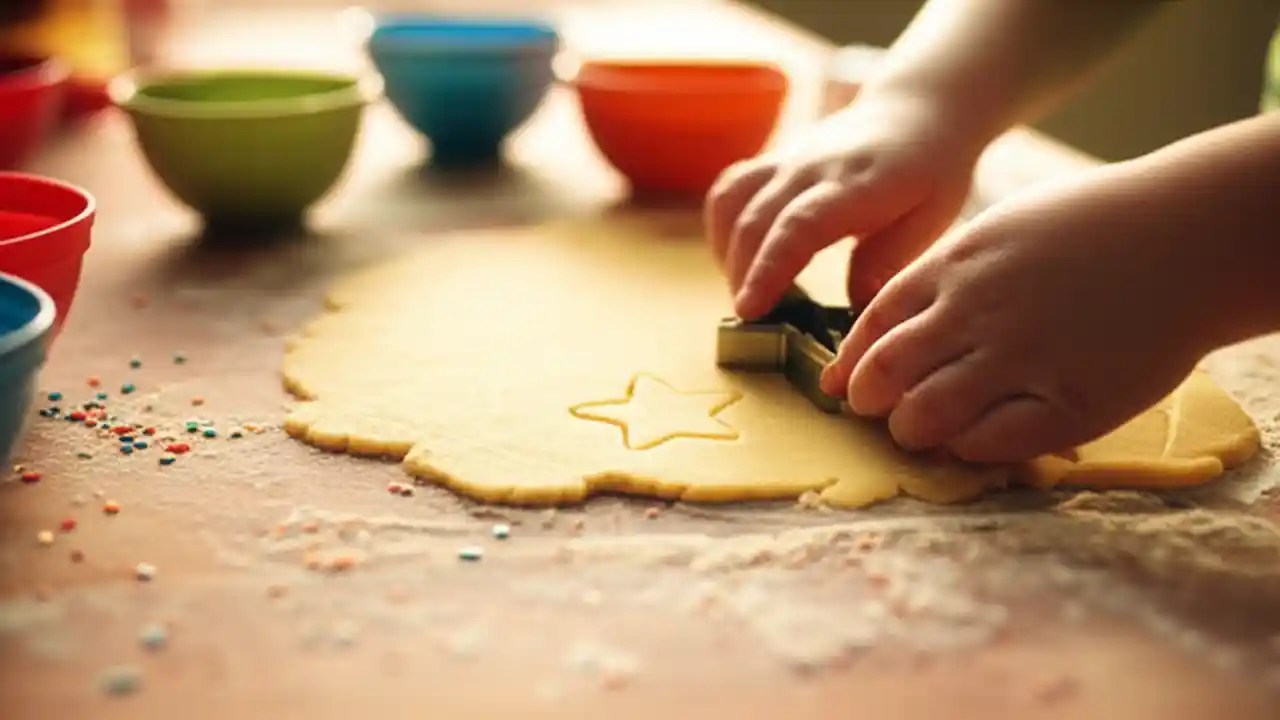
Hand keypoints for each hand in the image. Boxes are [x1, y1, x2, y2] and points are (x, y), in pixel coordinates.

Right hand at [705, 90, 982, 318]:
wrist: (916, 107)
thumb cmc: (931, 168)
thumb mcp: (931, 216)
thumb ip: (889, 259)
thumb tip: (857, 307)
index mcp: (856, 185)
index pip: (798, 226)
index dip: (769, 269)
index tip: (750, 309)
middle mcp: (811, 168)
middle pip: (756, 221)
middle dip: (743, 275)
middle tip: (751, 320)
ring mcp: (786, 160)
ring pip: (732, 202)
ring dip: (728, 253)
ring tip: (746, 290)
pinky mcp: (772, 160)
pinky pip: (729, 189)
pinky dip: (721, 227)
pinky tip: (737, 257)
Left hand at [819, 163, 1223, 462]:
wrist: (1185, 237)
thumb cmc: (1088, 228)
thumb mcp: (998, 230)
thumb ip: (940, 276)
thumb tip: (884, 326)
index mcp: (955, 268)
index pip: (872, 328)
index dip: (851, 364)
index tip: (846, 384)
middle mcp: (977, 314)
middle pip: (886, 376)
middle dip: (869, 401)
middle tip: (878, 411)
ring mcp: (1023, 359)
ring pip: (927, 417)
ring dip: (912, 430)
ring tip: (922, 428)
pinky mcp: (1069, 402)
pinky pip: (992, 444)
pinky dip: (968, 448)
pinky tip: (974, 438)